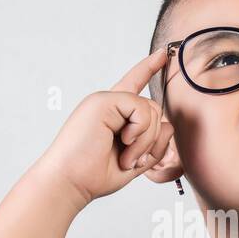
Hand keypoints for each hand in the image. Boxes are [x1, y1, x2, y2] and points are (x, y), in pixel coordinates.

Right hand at [34, 48, 176, 206]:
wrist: (69, 182)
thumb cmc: (94, 176)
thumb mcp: (135, 161)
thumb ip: (154, 145)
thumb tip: (169, 124)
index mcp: (113, 115)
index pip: (133, 85)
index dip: (148, 68)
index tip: (163, 55)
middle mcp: (109, 104)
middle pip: (154, 108)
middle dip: (152, 139)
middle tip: (132, 160)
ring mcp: (105, 100)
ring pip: (151, 109)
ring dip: (145, 140)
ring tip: (125, 158)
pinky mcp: (103, 101)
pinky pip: (141, 110)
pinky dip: (139, 132)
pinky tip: (123, 143)